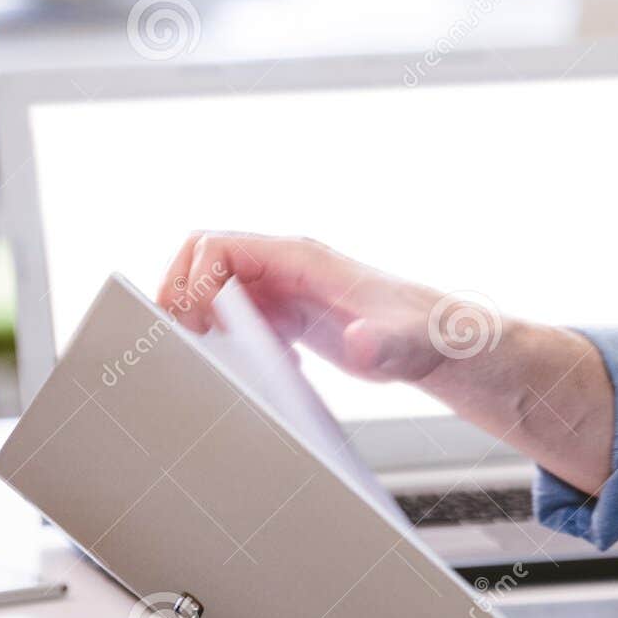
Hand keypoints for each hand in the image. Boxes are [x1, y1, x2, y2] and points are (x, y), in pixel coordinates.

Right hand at [157, 231, 465, 384]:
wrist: (436, 342)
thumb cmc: (422, 335)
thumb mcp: (405, 344)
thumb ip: (383, 344)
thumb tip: (359, 342)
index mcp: (300, 258)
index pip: (217, 246)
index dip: (191, 280)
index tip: (195, 324)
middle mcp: (285, 265)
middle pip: (202, 259)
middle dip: (180, 295)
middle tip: (186, 341)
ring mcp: (282, 287)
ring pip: (212, 284)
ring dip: (200, 317)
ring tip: (216, 356)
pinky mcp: (287, 313)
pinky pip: (234, 313)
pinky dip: (227, 338)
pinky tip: (259, 370)